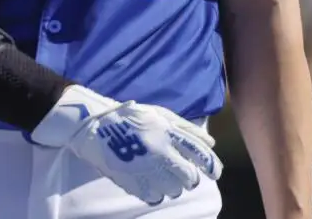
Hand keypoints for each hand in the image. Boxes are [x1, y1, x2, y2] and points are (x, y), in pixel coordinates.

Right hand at [30, 85, 223, 205]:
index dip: (212, 166)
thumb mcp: (161, 114)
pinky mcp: (133, 182)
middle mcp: (160, 151)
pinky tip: (150, 182)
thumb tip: (211, 143)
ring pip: (174, 190)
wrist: (96, 126)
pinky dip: (157, 193)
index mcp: (169, 132)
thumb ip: (187, 128)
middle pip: (189, 177)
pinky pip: (155, 197)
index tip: (214, 172)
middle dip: (189, 178)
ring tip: (163, 175)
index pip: (200, 155)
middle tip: (184, 174)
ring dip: (173, 186)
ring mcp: (146, 169)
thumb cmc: (132, 117)